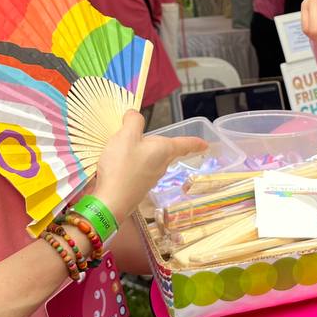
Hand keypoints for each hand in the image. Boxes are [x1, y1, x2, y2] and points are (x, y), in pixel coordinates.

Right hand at [92, 112, 207, 220]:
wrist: (110, 201)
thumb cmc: (122, 166)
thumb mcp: (126, 135)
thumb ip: (133, 121)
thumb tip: (134, 115)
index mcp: (164, 150)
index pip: (185, 144)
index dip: (195, 142)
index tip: (205, 145)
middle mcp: (161, 165)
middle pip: (165, 151)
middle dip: (158, 143)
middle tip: (144, 135)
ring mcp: (151, 178)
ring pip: (152, 160)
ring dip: (143, 153)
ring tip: (125, 147)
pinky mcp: (138, 188)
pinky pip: (140, 170)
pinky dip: (133, 164)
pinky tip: (119, 163)